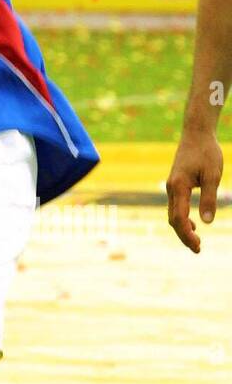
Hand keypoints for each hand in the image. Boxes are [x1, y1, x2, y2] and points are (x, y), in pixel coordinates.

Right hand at [166, 130, 222, 252]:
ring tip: (196, 242)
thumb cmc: (206, 152)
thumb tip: (207, 222)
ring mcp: (172, 186)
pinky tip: (193, 224)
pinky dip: (182, 219)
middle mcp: (171, 188)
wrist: (196, 134)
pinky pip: (175, 206)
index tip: (198, 247)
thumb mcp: (212, 176)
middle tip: (198, 250)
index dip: (187, 235)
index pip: (179, 218)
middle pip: (173, 219)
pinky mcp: (175, 183)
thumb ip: (209, 198)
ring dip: (182, 229)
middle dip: (184, 236)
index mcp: (179, 187)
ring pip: (173, 213)